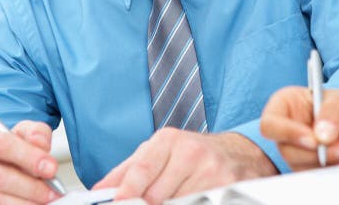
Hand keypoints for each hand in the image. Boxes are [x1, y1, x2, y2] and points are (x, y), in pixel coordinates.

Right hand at [0, 120, 61, 203]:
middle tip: (52, 192)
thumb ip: (35, 133)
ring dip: (23, 204)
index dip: (29, 157)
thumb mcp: (19, 138)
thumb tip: (41, 144)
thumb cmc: (3, 157)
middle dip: (31, 186)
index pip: (2, 144)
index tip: (50, 168)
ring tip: (44, 203)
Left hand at [92, 128, 276, 203]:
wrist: (239, 152)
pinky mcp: (229, 189)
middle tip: (146, 203)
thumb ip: (127, 171)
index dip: (126, 192)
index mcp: (169, 141)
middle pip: (156, 196)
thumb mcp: (158, 151)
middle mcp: (191, 153)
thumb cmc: (192, 153)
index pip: (141, 170)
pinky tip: (190, 202)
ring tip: (173, 200)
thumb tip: (99, 190)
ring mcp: (212, 172)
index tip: (118, 203)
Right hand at [260, 86, 338, 170]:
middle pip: (286, 150)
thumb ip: (335, 110)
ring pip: (303, 167)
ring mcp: (303, 153)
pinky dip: (336, 172)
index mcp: (289, 105)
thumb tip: (320, 135)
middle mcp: (291, 130)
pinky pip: (319, 178)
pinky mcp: (318, 170)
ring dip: (330, 163)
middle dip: (316, 153)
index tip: (313, 139)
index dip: (286, 132)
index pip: (271, 123)